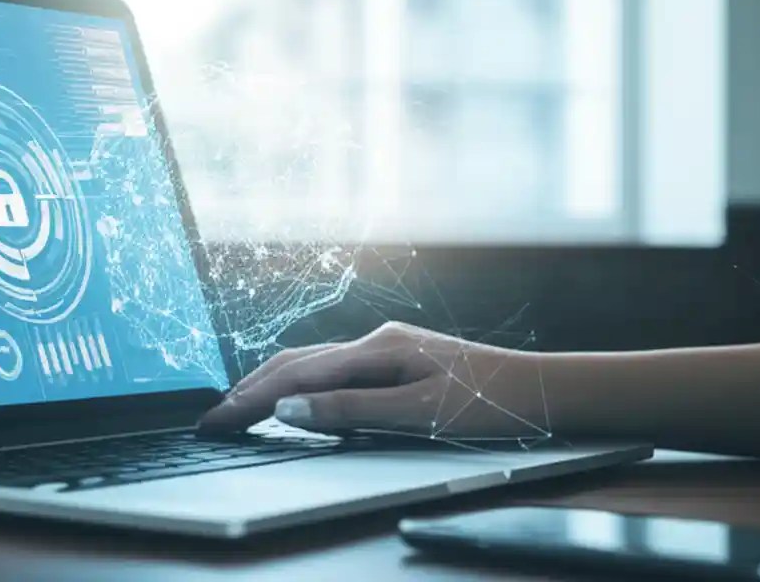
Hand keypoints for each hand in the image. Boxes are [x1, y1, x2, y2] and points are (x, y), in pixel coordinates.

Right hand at [198, 322, 551, 438]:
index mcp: (378, 348)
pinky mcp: (397, 360)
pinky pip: (333, 369)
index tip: (215, 419)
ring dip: (272, 383)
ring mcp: (386, 348)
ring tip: (239, 407)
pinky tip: (293, 397)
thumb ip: (351, 410)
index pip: (297, 374)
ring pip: (313, 362)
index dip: (252, 399)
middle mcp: (376, 341)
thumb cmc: (491, 401)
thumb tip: (289, 408)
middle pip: (297, 361)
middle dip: (250, 389)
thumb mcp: (419, 413)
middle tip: (213, 417)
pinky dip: (300, 383)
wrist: (546, 389)